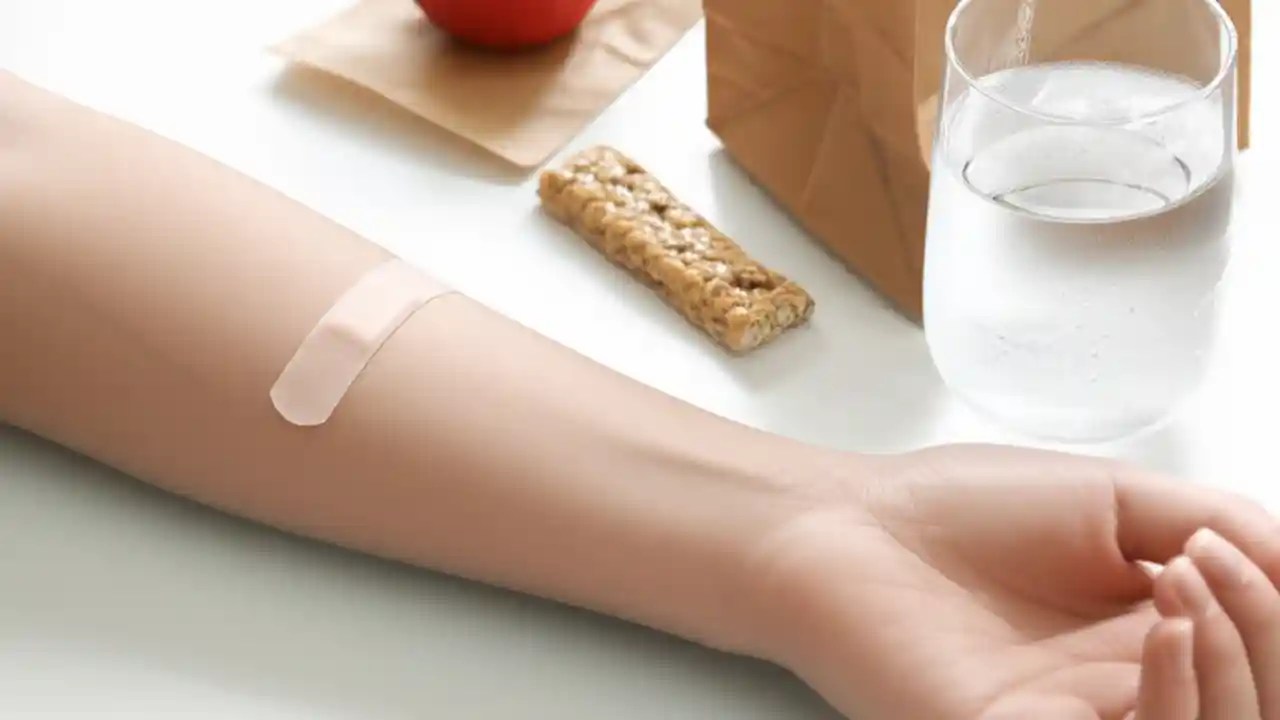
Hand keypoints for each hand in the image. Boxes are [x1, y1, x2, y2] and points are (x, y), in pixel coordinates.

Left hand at [754, 444, 1279, 718]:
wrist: (853, 528)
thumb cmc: (962, 509)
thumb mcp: (1115, 500)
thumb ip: (1217, 524)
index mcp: (1152, 637)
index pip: (1255, 655)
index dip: (1273, 613)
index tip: (1228, 548)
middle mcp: (1129, 695)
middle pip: (1254, 701)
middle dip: (1264, 632)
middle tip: (1205, 560)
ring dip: (1235, 660)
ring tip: (1182, 580)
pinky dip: (1183, 700)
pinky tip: (1162, 627)